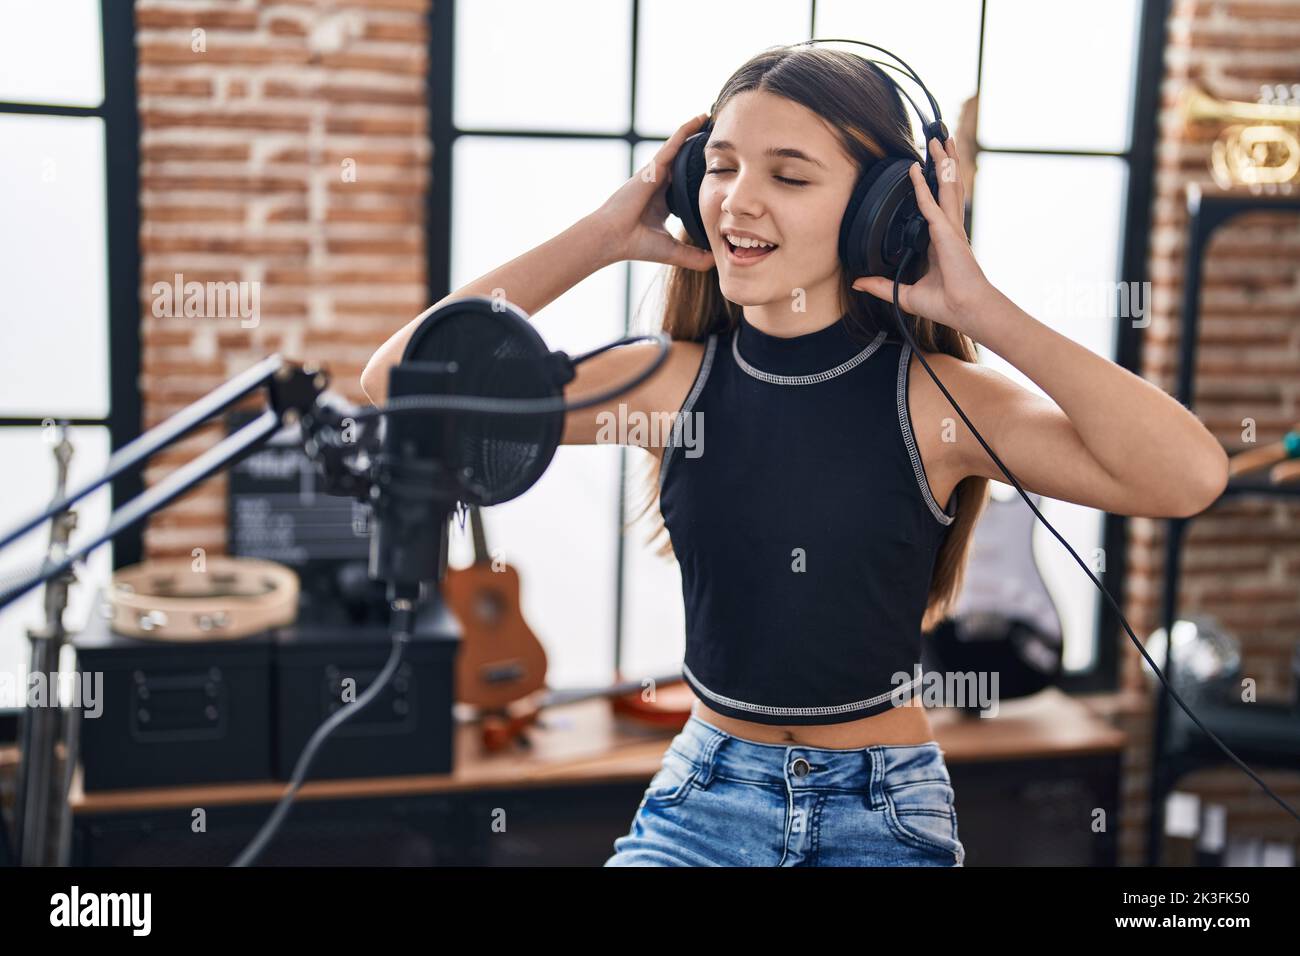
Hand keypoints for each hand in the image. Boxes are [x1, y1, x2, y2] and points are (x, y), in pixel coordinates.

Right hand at [588, 113, 716, 271]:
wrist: (612, 238)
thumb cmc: (635, 244)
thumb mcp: (672, 251)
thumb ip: (693, 256)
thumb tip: (716, 262)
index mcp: (663, 201)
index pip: (686, 185)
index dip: (700, 176)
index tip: (718, 169)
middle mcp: (660, 184)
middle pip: (684, 162)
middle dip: (699, 150)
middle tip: (722, 137)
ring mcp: (656, 173)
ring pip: (680, 148)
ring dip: (696, 132)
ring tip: (714, 118)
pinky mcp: (653, 167)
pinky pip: (673, 144)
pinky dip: (686, 130)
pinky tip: (700, 118)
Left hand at [852, 136, 996, 335]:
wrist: (965, 310)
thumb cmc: (945, 304)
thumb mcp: (903, 294)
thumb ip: (879, 285)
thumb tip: (856, 283)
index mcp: (941, 240)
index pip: (938, 202)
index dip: (935, 182)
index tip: (928, 165)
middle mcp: (948, 229)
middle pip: (948, 186)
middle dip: (945, 161)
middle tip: (942, 139)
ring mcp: (950, 229)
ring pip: (947, 186)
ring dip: (942, 162)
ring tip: (939, 140)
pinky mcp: (947, 234)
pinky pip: (931, 205)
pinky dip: (923, 186)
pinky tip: (917, 169)